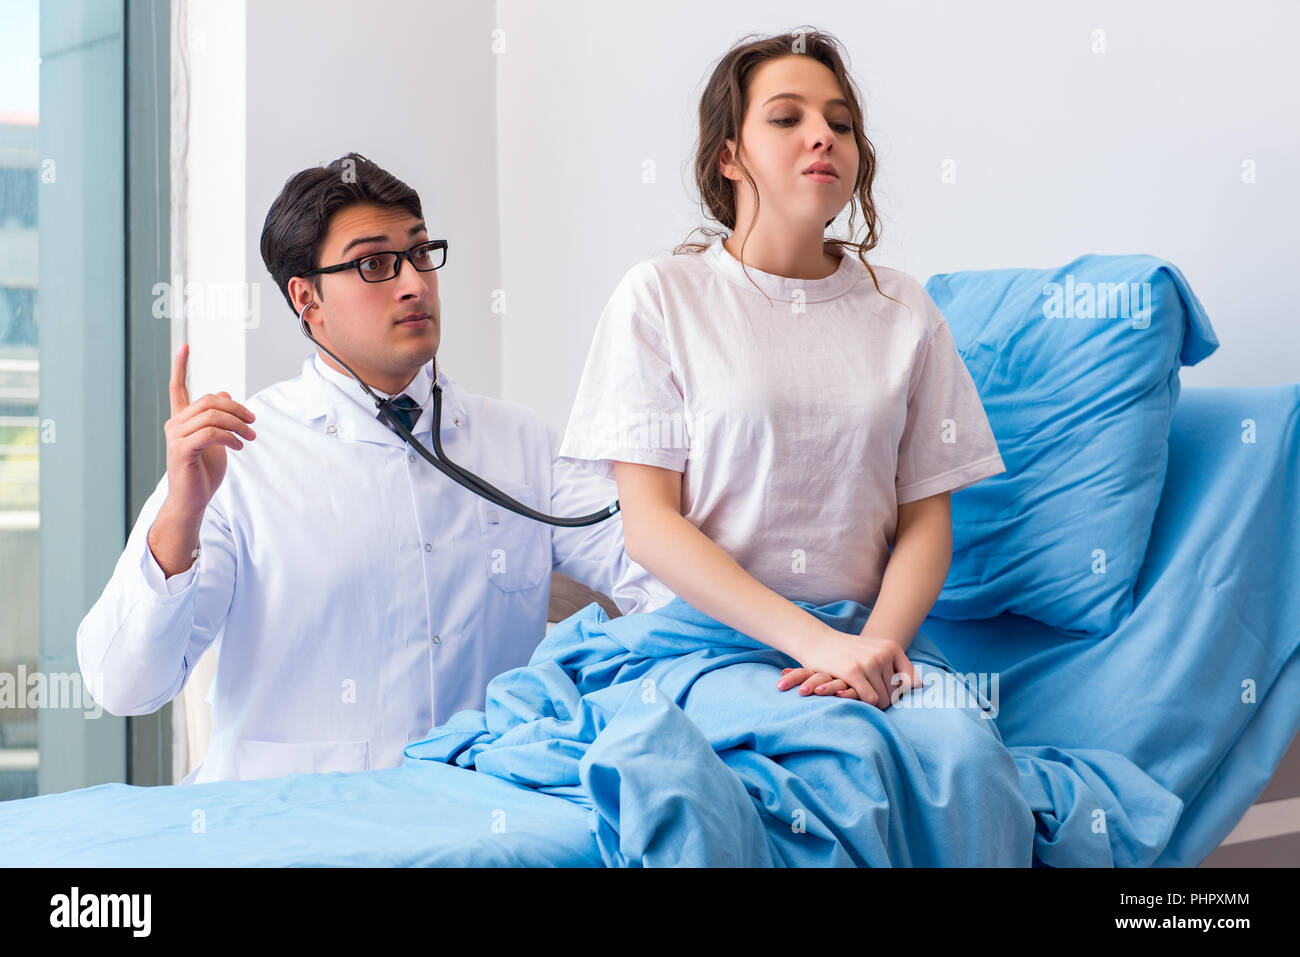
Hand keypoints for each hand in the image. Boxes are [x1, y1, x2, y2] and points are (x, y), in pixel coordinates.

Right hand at [162, 343, 255, 519]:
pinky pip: (211, 433)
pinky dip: (230, 437)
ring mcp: (175, 436)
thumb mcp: (217, 440)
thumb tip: (223, 392)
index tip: (184, 345)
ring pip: (212, 416)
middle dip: (236, 409)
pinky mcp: (181, 449)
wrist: (193, 500)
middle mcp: (174, 424)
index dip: (180, 366)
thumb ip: (218, 417)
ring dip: (238, 425)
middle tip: (253, 423)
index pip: (178, 387)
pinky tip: (238, 447)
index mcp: (181, 420)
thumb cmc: (204, 472)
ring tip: (250, 437)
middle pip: (209, 401)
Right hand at [776, 628, 919, 710]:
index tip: (890, 693)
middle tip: (866, 693)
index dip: (901, 692)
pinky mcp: (853, 672)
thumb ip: (897, 666)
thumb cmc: (848, 651)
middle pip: (895, 694)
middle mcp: (883, 654)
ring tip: (858, 693)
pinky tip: (852, 695)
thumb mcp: (875, 650)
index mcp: (892, 648)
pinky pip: (870, 699)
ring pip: (883, 700)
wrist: (817, 641)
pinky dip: (864, 703)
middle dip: (883, 699)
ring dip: (872, 703)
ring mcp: (868, 662)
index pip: (912, 682)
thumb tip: (922, 684)